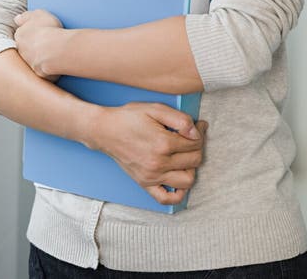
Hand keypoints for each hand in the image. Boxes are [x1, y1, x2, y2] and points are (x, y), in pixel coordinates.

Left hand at [13, 9, 64, 81]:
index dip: (31, 32)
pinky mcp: (37, 72)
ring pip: (32, 58)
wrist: (55, 50)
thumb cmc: (48, 30)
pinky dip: (47, 65)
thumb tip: (17, 18)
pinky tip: (55, 61)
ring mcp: (28, 62)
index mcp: (20, 35)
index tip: (39, 31)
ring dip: (40, 55)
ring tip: (53, 51)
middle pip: (25, 47)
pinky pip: (42, 68)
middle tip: (46, 42)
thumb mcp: (38, 14)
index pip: (22, 33)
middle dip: (33, 45)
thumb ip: (26, 16)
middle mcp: (21, 49)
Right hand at [87, 102, 208, 205]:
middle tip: (193, 137)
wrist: (105, 131)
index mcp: (163, 143)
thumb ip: (180, 119)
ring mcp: (151, 177)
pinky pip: (166, 198)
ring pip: (187, 181)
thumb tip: (196, 131)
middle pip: (194, 161)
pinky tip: (178, 178)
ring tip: (186, 155)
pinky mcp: (144, 184)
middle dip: (198, 147)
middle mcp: (159, 163)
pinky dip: (178, 193)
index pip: (196, 143)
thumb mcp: (156, 108)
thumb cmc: (130, 117)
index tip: (198, 125)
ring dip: (192, 168)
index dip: (200, 132)